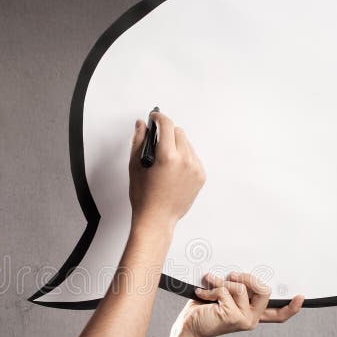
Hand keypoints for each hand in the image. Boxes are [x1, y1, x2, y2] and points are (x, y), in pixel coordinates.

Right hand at [128, 112, 205, 229]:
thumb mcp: (135, 166)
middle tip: (157, 143)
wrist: (157, 219)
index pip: (167, 125)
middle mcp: (185, 161)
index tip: (155, 118)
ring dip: (177, 145)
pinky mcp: (201, 176)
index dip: (159, 118)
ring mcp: (195, 169)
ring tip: (165, 158)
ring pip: (187, 144)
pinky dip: (185, 157)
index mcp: (168, 156)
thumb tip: (141, 126)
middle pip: (179, 132)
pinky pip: (194, 157)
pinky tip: (173, 168)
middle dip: (167, 133)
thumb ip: (139, 141)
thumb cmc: (144, 198)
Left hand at [178, 272, 303, 336]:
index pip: (278, 315)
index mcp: (252, 315)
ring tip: (209, 284)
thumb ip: (237, 289)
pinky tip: (201, 293)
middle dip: (248, 277)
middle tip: (231, 276)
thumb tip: (241, 274)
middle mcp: (251, 319)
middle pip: (265, 291)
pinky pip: (226, 291)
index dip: (291, 308)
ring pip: (241, 288)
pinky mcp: (233, 317)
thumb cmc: (203, 310)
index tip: (301, 297)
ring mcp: (244, 320)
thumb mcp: (224, 297)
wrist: (187, 327)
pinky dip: (211, 288)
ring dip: (222, 282)